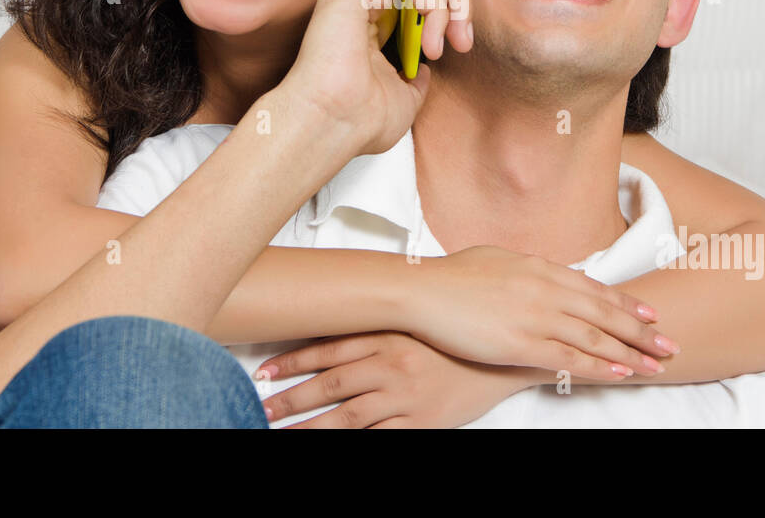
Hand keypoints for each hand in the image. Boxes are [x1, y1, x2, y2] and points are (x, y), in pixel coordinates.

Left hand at [258, 332, 524, 427]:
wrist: (503, 360)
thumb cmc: (455, 340)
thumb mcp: (415, 323)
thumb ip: (379, 323)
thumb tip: (340, 319)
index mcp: (388, 336)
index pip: (329, 349)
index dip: (293, 361)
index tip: (266, 371)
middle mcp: (392, 365)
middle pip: (329, 386)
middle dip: (290, 399)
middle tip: (261, 408)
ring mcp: (405, 398)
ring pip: (346, 418)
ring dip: (308, 428)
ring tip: (278, 433)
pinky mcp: (421, 424)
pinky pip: (378, 439)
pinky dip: (351, 443)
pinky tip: (329, 445)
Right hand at [277, 0, 472, 156]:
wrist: (332, 128)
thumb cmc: (357, 119)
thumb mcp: (404, 94)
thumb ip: (415, 74)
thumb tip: (424, 70)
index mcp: (369, 6)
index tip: (461, 32)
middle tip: (463, 17)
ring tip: (453, 37)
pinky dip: (436, 1)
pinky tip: (430, 41)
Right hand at [404, 246, 676, 379]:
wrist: (423, 290)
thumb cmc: (453, 274)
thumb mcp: (498, 258)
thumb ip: (528, 267)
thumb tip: (545, 271)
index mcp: (541, 266)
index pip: (594, 288)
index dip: (626, 304)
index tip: (650, 315)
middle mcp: (546, 289)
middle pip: (604, 312)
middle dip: (641, 331)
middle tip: (670, 344)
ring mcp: (535, 316)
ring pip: (595, 337)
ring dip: (629, 353)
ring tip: (656, 364)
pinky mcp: (521, 343)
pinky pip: (569, 358)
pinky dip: (598, 366)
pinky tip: (619, 373)